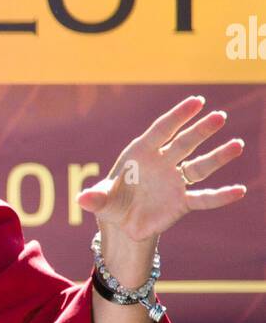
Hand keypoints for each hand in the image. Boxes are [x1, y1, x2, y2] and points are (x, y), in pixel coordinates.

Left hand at [76, 96, 246, 244]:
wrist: (122, 221)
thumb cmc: (111, 201)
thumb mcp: (101, 201)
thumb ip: (95, 198)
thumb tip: (82, 199)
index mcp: (141, 154)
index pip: (161, 130)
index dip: (178, 116)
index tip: (197, 101)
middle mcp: (162, 163)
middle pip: (184, 144)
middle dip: (201, 131)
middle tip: (219, 117)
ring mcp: (174, 182)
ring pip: (199, 166)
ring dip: (218, 157)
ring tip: (237, 144)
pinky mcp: (182, 202)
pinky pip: (204, 198)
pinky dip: (221, 196)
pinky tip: (240, 191)